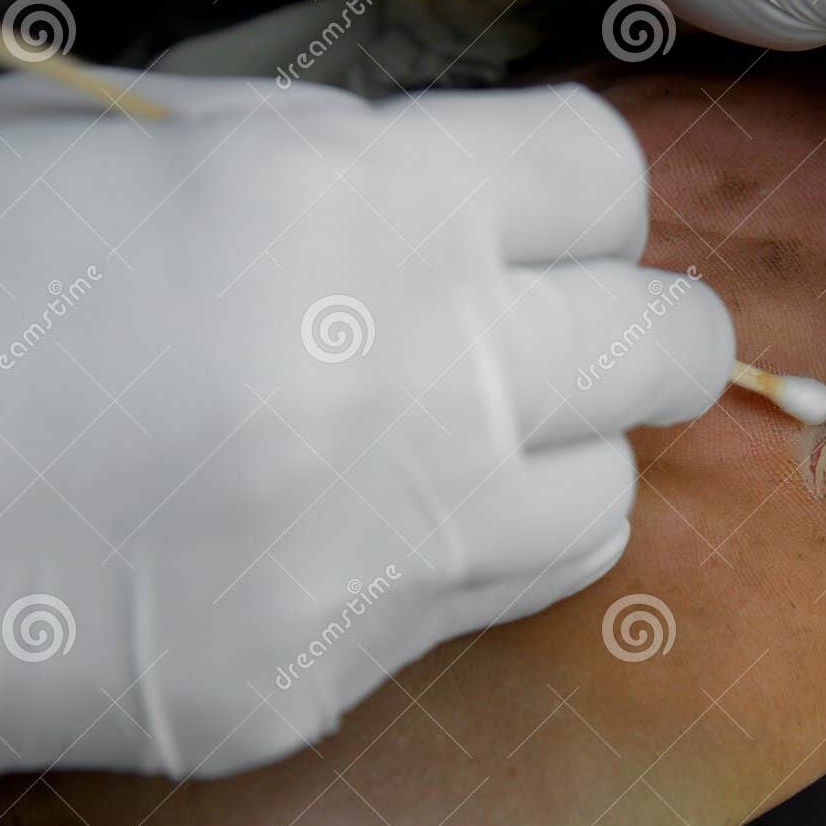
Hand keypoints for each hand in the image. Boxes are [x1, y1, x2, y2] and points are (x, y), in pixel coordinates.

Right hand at [0, 72, 732, 777]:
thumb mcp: (157, 154)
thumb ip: (354, 172)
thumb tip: (492, 204)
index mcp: (349, 205)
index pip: (604, 181)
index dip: (586, 199)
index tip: (559, 221)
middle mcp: (399, 377)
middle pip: (667, 344)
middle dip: (643, 328)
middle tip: (581, 331)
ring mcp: (373, 545)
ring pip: (608, 493)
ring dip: (563, 453)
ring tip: (468, 436)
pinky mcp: (323, 672)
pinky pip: (496, 600)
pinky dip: (478, 552)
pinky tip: (393, 521)